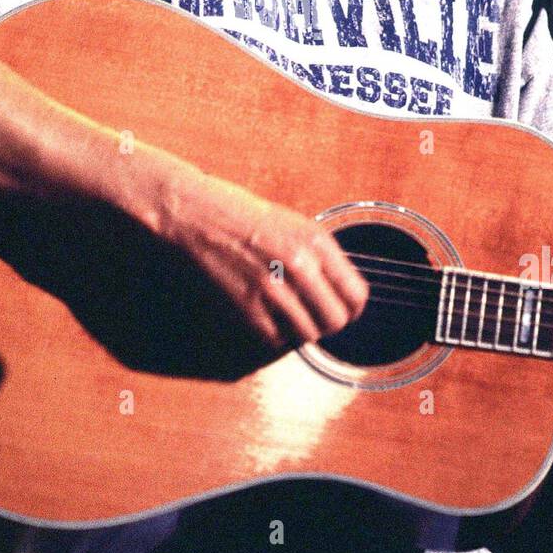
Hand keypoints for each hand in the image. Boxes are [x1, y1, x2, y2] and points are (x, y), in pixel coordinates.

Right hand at [157, 169, 369, 350]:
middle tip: (315, 318)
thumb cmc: (242, 214)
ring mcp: (272, 287)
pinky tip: (268, 317)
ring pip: (308, 335)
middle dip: (328, 323)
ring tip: (289, 317)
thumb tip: (340, 288)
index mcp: (315, 241)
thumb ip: (320, 255)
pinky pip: (277, 339)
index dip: (352, 309)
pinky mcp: (247, 306)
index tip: (343, 311)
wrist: (196, 214)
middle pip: (336, 321)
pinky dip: (276, 335)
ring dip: (302, 331)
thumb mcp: (293, 223)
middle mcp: (299, 265)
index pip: (356, 294)